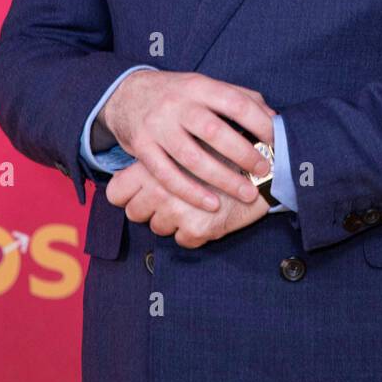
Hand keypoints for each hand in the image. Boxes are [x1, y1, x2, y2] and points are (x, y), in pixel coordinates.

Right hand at [98, 69, 274, 213]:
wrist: (125, 94)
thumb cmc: (177, 93)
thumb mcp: (205, 85)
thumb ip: (239, 97)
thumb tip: (274, 118)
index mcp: (198, 86)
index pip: (234, 102)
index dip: (258, 122)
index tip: (275, 140)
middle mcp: (177, 105)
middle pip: (214, 132)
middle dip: (244, 154)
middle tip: (264, 170)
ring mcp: (158, 127)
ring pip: (192, 158)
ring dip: (222, 179)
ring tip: (246, 192)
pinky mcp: (142, 148)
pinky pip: (167, 175)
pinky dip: (191, 192)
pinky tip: (211, 204)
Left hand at [105, 152, 268, 247]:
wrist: (266, 163)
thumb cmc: (227, 147)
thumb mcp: (191, 140)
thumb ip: (161, 156)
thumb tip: (133, 177)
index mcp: (155, 162)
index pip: (116, 191)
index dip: (126, 195)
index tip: (141, 192)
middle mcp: (161, 188)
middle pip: (134, 214)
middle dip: (149, 210)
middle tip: (170, 200)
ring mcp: (178, 211)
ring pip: (157, 229)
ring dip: (172, 222)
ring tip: (192, 206)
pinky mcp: (199, 229)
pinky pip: (182, 241)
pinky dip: (193, 234)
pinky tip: (206, 216)